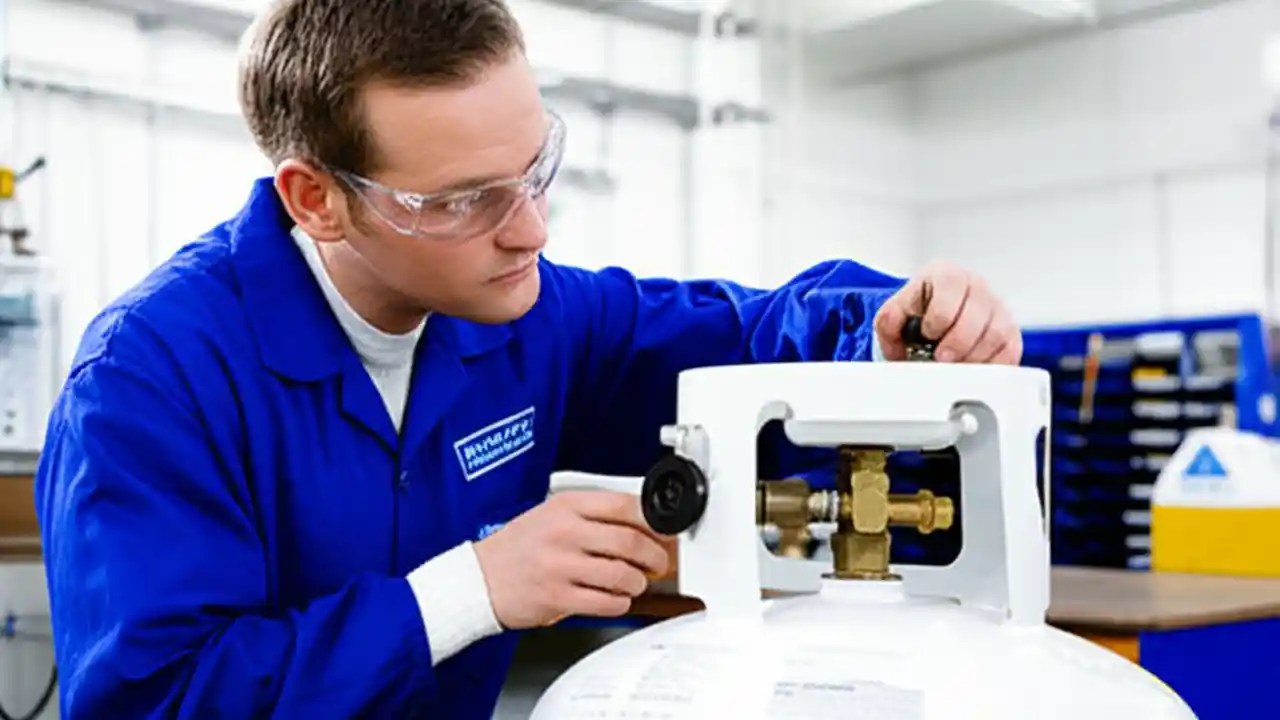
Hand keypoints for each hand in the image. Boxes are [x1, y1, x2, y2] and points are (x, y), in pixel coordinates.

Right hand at [472, 491, 673, 628]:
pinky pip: (606, 602)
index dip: (653, 521)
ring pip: (622, 575)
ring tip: (634, 582)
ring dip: (638, 582)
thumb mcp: (550, 514)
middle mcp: (564, 533)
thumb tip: (641, 524)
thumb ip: (592, 516)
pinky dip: (620, 603)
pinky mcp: (557, 597)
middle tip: (657, 562)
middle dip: (654, 556)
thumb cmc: (517, 548)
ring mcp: (560, 566)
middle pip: (630, 542)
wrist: (477, 580)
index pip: (624, 506)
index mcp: (565, 506)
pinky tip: (615, 598)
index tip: (663, 531)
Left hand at [874, 260, 1021, 364]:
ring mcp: (997, 308)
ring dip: (973, 356)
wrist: (933, 320)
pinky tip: (972, 368)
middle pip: (977, 316)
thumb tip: (898, 345)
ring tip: (955, 365)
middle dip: (957, 343)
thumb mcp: (894, 314)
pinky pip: (1010, 350)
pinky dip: (991, 365)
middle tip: (942, 358)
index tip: (928, 335)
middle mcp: (976, 287)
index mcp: (947, 275)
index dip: (939, 319)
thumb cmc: (918, 314)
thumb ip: (889, 323)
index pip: (950, 290)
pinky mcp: (1010, 332)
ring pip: (996, 334)